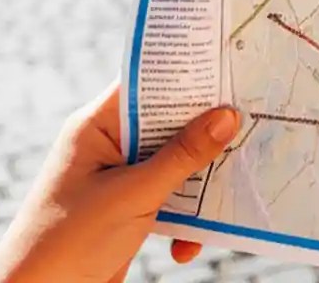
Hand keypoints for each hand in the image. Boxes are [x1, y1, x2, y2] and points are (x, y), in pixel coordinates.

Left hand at [0, 83, 239, 282]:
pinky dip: (184, 221)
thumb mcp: (135, 194)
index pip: (146, 85)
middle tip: (248, 126)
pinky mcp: (129, 210)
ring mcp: (120, 179)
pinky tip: (185, 247)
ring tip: (227, 193)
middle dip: (205, 134)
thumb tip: (228, 115)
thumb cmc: (70, 239)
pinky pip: (170, 200)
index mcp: (97, 128)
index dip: (186, 76)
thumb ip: (183, 155)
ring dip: (199, 186)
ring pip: (176, 165)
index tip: (231, 70)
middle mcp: (109, 147)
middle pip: (169, 126)